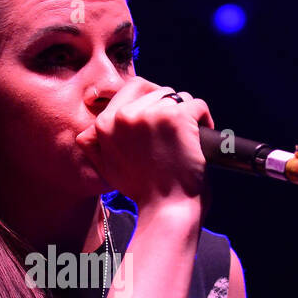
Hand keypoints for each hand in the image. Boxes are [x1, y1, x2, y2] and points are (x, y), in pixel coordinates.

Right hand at [75, 77, 213, 208]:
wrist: (166, 209)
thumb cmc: (143, 190)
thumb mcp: (105, 165)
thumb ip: (95, 142)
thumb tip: (93, 127)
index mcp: (103, 124)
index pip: (131, 87)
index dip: (149, 99)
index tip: (159, 116)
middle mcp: (124, 115)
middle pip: (156, 91)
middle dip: (168, 107)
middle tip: (173, 131)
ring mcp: (151, 114)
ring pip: (178, 97)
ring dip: (185, 115)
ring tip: (186, 138)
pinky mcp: (177, 117)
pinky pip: (197, 105)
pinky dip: (204, 119)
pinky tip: (200, 137)